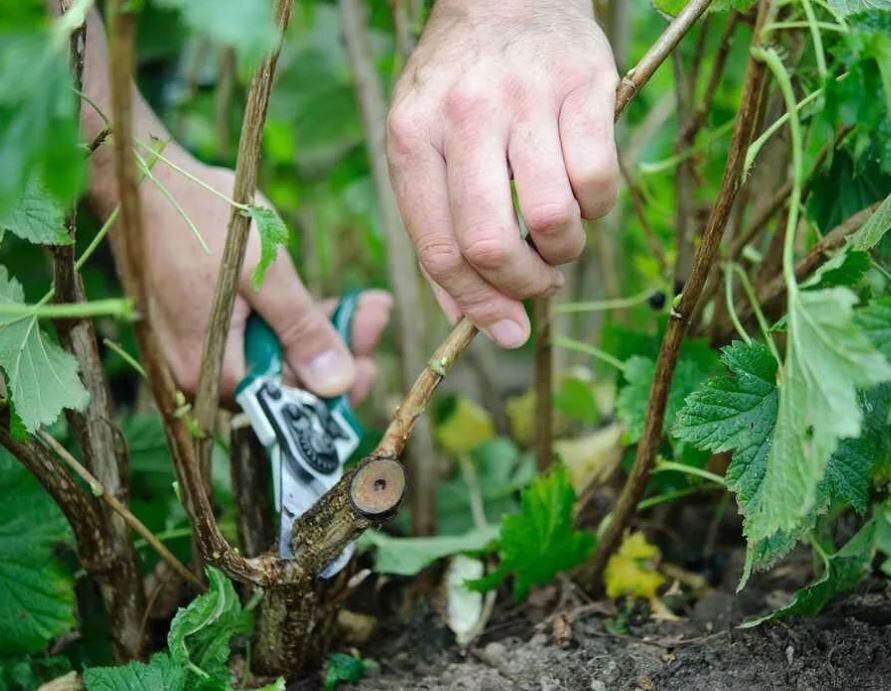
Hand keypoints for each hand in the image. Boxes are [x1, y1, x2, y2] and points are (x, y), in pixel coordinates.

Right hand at [81, 11, 389, 402]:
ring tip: (366, 304)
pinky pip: (254, 337)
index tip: (374, 360)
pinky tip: (327, 303)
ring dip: (319, 332)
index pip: (286, 402)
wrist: (145, 179)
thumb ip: (302, 332)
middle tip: (376, 317)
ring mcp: (197, 350)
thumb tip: (337, 384)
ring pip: (273, 356)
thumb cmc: (201, 218)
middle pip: (283, 379)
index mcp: (212, 370)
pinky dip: (290, 321)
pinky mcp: (200, 328)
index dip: (335, 384)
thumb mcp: (266, 272)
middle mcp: (199, 372)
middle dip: (335, 351)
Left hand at [386, 0, 618, 346]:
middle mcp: (463, 114)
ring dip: (563, 251)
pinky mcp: (585, 84)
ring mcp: (525, 95)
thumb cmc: (461, 89)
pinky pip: (598, 182)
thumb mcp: (425, 148)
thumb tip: (471, 321)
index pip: (440, 249)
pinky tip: (584, 196)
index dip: (477, 305)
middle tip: (538, 283)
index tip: (507, 330)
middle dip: (522, 286)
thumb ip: (438, 232)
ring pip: (551, 219)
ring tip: (559, 237)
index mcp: (411, 137)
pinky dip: (597, 209)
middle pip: (492, 243)